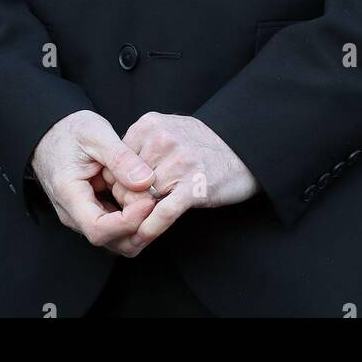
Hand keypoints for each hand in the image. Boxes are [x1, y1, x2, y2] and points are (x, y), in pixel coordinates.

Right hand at [31, 110, 161, 255]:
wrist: (51, 132)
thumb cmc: (69, 131)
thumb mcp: (96, 134)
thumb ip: (121, 157)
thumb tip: (146, 180)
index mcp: (69, 195)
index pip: (99, 230)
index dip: (128, 222)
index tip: (149, 202)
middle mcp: (73, 214)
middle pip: (110, 239)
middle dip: (138, 226)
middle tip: (156, 199)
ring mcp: (82, 216)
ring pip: (115, 237)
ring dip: (137, 222)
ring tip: (149, 194)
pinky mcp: (92, 211)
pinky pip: (115, 224)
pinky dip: (132, 215)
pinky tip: (141, 195)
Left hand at [104, 113, 257, 252]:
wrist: (246, 152)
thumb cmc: (204, 145)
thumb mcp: (169, 130)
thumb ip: (143, 144)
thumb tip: (116, 168)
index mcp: (150, 124)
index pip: (116, 161)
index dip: (117, 182)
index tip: (119, 197)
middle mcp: (162, 139)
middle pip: (125, 181)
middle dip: (126, 202)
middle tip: (128, 216)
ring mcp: (178, 162)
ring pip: (141, 199)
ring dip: (137, 218)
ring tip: (134, 229)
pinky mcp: (193, 186)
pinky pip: (163, 213)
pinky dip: (150, 228)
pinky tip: (143, 237)